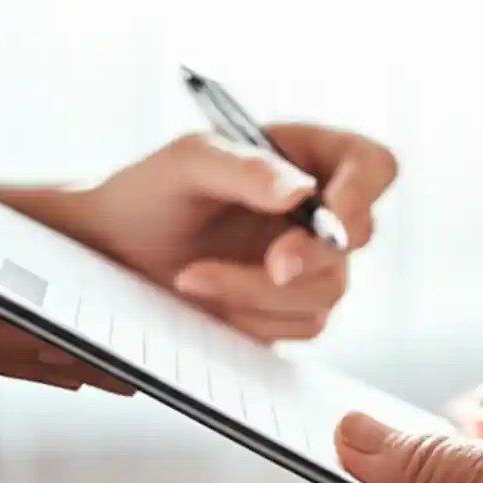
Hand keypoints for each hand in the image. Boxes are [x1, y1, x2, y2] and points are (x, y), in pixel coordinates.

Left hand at [39, 124, 395, 340]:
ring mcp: (308, 263)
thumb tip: (301, 192)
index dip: (365, 194)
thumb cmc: (145, 194)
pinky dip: (254, 320)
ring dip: (261, 294)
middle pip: (355, 240)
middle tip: (270, 265)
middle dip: (309, 258)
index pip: (372, 166)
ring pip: (328, 292)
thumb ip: (245, 169)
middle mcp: (317, 210)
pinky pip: (301, 326)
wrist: (109, 256)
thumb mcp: (186, 163)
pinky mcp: (288, 309)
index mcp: (306, 156)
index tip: (329, 217)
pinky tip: (209, 302)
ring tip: (195, 279)